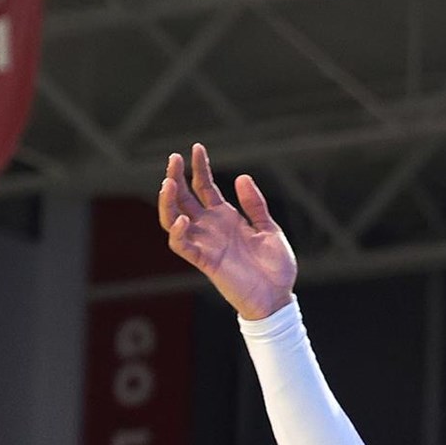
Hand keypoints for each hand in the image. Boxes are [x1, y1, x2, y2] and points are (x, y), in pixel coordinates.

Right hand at [159, 144, 296, 320]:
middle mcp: (211, 228)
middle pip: (184, 198)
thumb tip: (241, 177)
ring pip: (174, 218)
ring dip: (168, 201)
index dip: (199, 168)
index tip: (196, 148)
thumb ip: (254, 205)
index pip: (204, 187)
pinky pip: (182, 245)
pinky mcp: (204, 261)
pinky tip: (184, 218)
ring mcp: (206, 243)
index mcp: (226, 218)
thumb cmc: (275, 266)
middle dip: (175, 177)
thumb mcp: (269, 229)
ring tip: (168, 182)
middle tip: (173, 158)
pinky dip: (179, 232)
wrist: (278, 296)